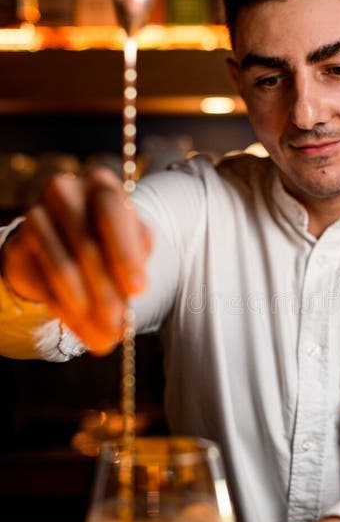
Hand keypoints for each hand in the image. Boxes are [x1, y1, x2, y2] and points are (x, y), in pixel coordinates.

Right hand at [0, 168, 152, 353]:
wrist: (64, 241)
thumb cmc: (108, 241)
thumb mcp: (131, 246)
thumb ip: (136, 260)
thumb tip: (133, 290)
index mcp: (102, 186)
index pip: (112, 213)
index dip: (125, 254)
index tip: (138, 289)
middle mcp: (66, 192)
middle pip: (86, 244)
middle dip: (106, 289)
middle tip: (119, 323)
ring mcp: (37, 213)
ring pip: (63, 268)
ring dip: (86, 308)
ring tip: (105, 335)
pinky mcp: (19, 242)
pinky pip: (44, 282)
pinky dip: (65, 310)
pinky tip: (81, 325)